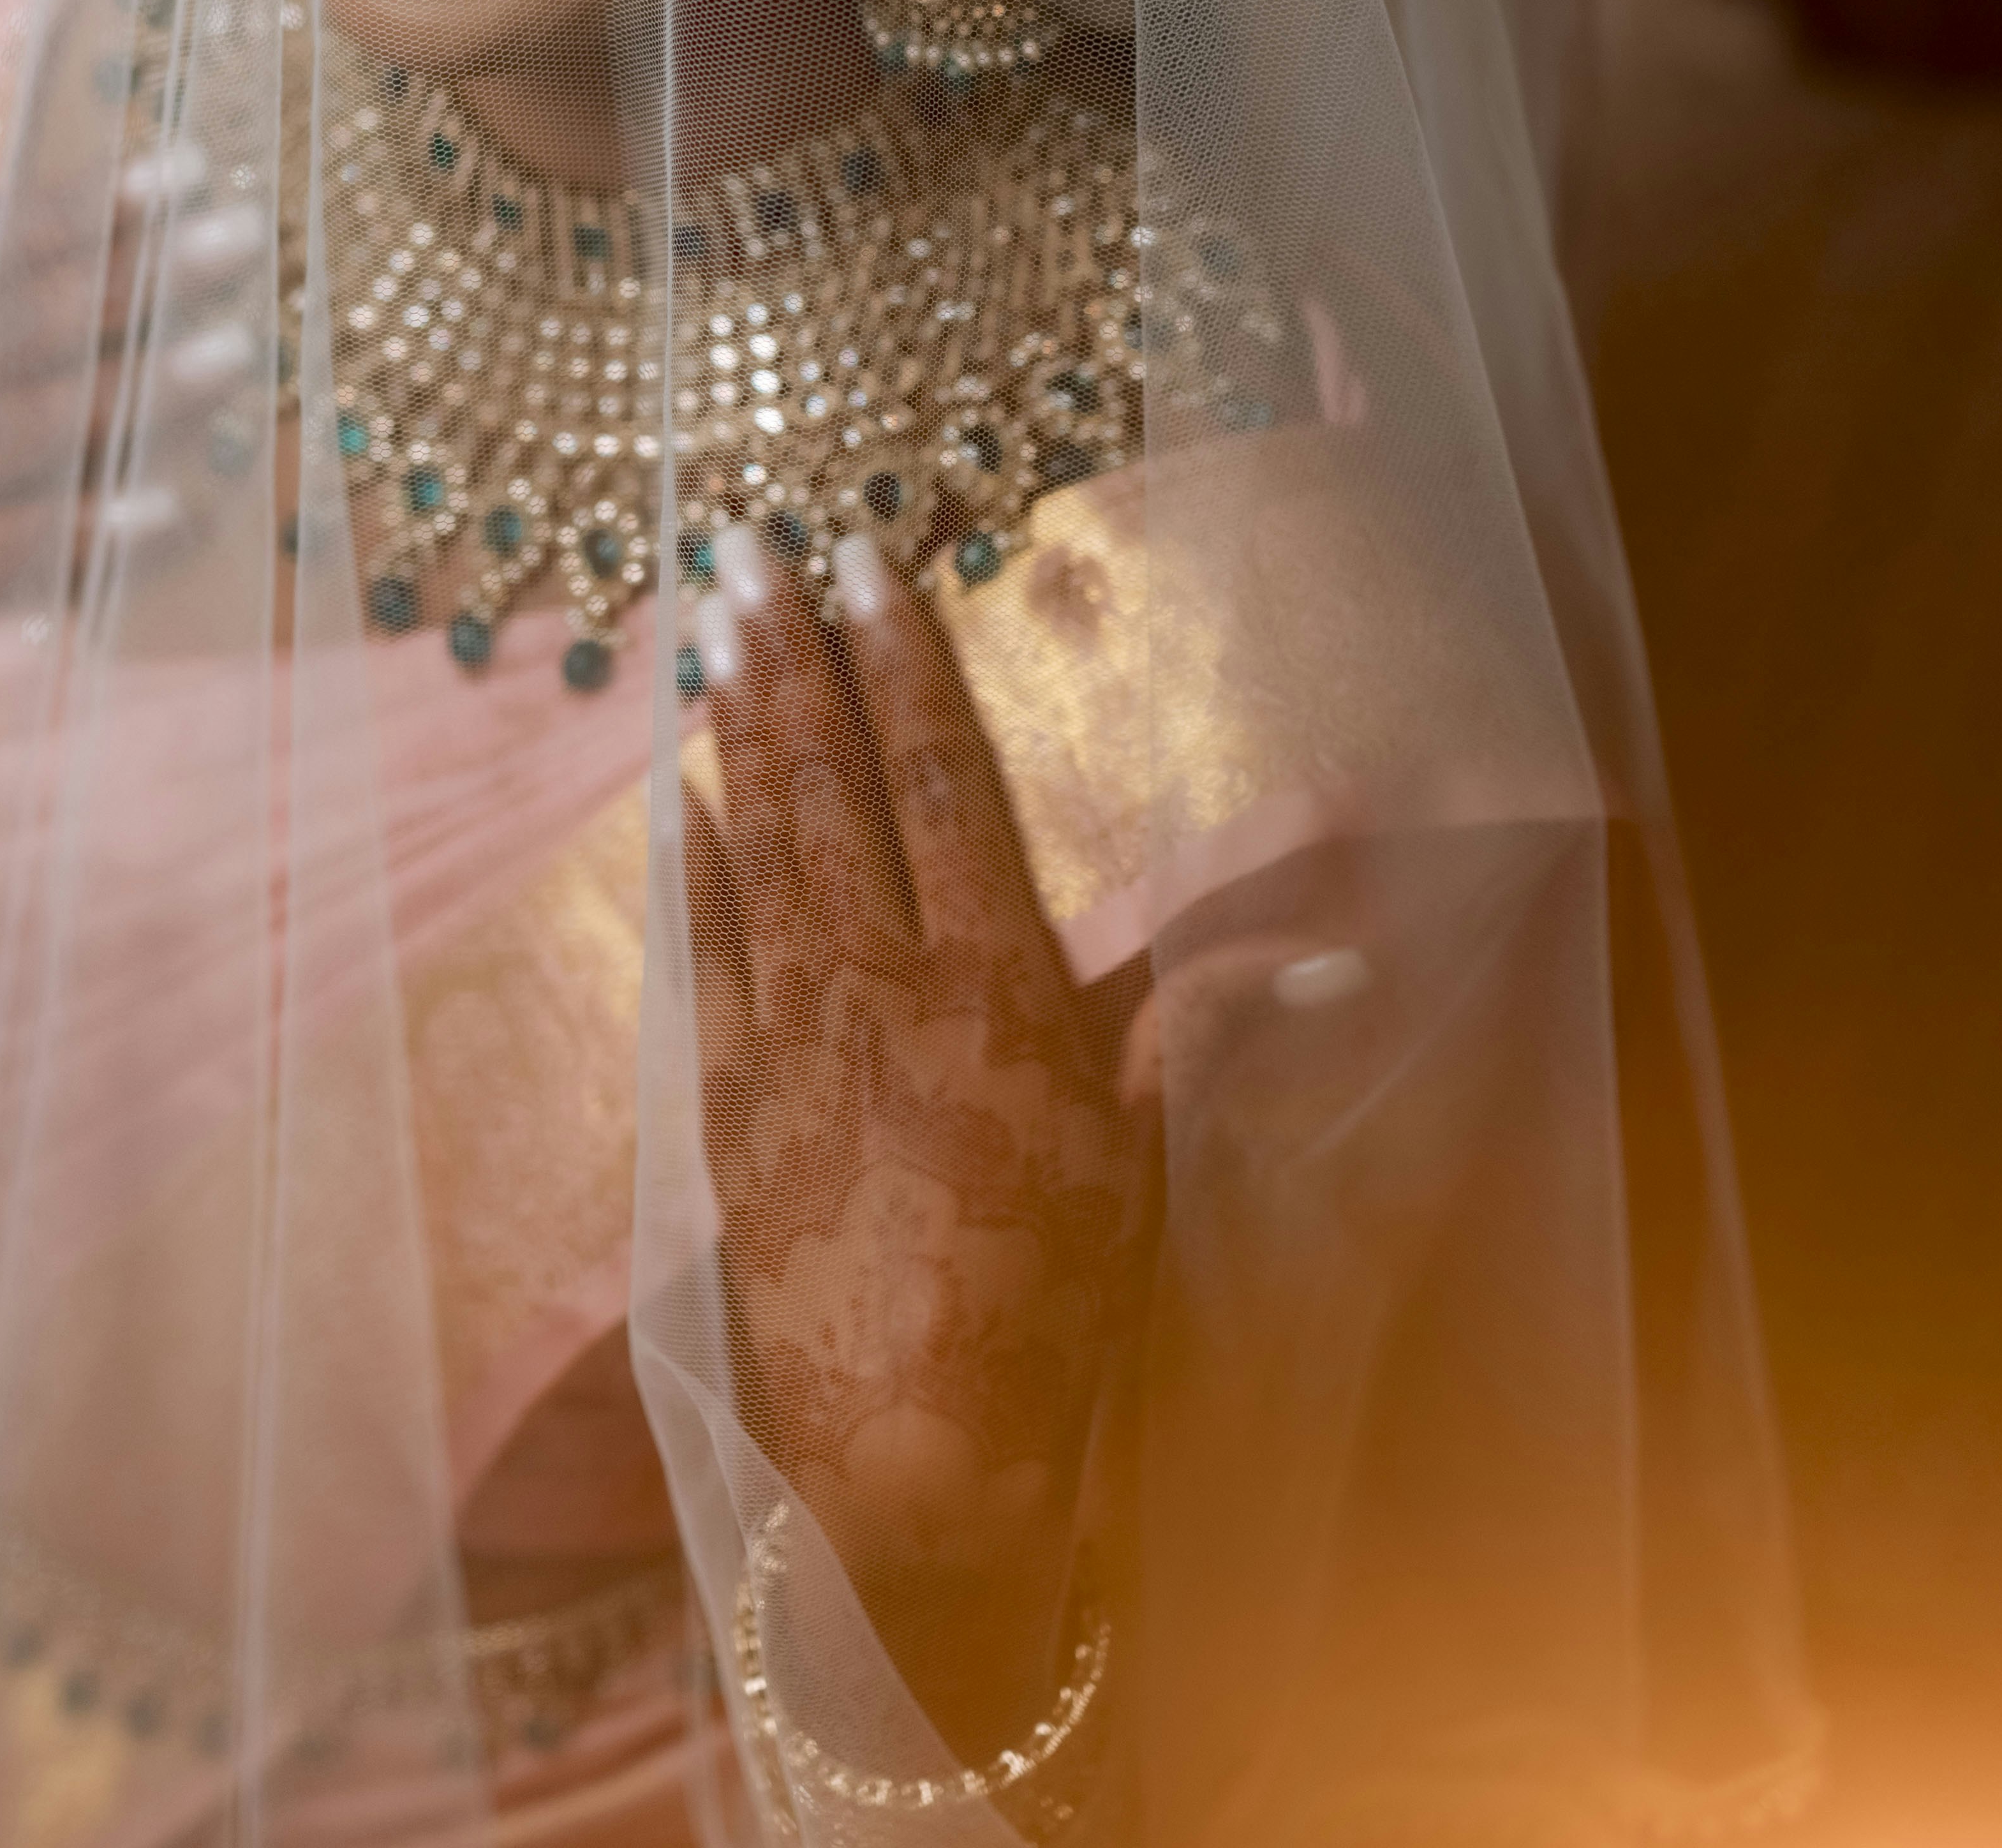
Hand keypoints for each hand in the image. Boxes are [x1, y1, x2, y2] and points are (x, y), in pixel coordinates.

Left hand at [691, 532, 1143, 1751]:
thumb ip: (1200, 1029)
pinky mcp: (727, 1109)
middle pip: (833, 788)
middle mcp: (879, 992)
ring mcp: (788, 1045)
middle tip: (747, 542)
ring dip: (731, 728)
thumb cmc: (1054, 1312)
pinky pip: (706, 954)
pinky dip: (689, 864)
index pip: (945, 785)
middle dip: (792, 657)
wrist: (913, 1459)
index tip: (870, 562)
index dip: (907, 665)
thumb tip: (1328, 946)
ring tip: (705, 622)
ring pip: (757, 847)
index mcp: (992, 990)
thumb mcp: (1139, 1161)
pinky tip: (673, 792)